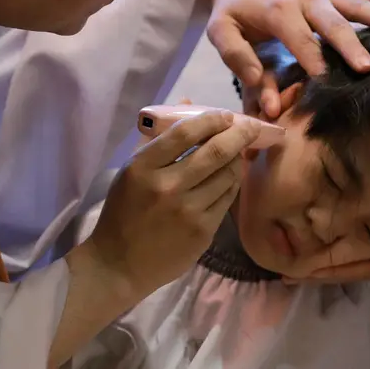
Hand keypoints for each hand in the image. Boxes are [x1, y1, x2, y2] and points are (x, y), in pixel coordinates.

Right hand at [82, 110, 260, 298]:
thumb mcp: (131, 171)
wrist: (119, 264)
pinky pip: (227, 198)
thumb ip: (159, 139)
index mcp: (144, 167)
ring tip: (239, 151)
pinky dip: (233, 182)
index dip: (211, 119)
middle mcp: (168, 187)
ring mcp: (188, 211)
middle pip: (216, 151)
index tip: (224, 115)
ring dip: (238, 159)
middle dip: (239, 134)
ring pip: (227, 175)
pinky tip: (231, 175)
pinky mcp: (203, 231)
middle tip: (250, 125)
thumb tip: (190, 105)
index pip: (186, 133)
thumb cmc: (123, 213)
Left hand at [200, 0, 369, 117]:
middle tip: (367, 68)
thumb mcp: (221, 32)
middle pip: (331, 23)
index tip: (326, 82)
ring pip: (355, 5)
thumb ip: (238, 59)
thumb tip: (262, 92)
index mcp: (277, 9)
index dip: (311, 60)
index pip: (298, 38)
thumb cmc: (232, 8)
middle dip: (349, 45)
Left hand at [288, 198, 369, 282]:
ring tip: (292, 257)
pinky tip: (320, 237)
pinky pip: (359, 244)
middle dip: (316, 270)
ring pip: (351, 257)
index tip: (300, 271)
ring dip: (323, 259)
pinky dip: (337, 244)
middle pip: (347, 267)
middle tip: (280, 271)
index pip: (358, 268)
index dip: (330, 271)